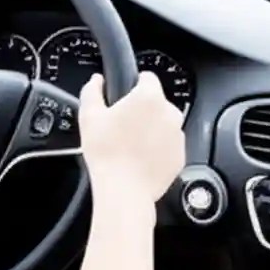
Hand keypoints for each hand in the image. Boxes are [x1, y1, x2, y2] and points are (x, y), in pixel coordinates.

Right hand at [78, 72, 184, 203]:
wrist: (124, 192)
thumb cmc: (107, 154)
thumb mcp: (89, 117)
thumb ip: (92, 91)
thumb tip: (96, 81)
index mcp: (149, 98)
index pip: (147, 77)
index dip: (133, 85)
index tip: (123, 98)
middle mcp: (170, 113)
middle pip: (156, 102)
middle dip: (141, 110)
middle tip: (121, 125)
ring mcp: (178, 136)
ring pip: (163, 124)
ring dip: (151, 129)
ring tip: (130, 144)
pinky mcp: (180, 156)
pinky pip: (168, 145)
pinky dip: (157, 148)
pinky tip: (139, 158)